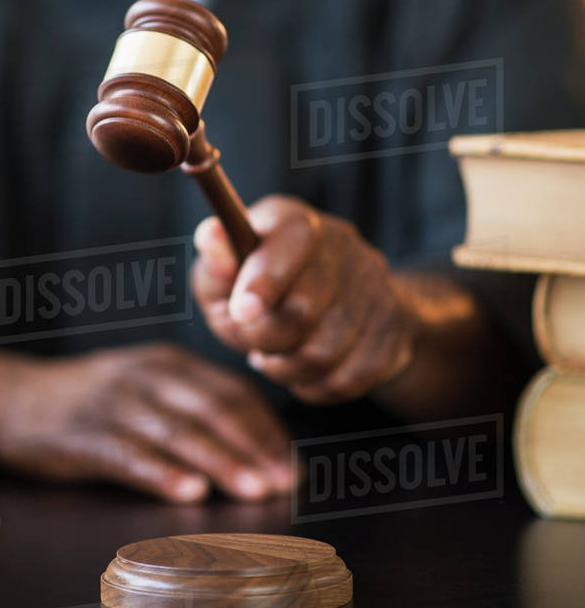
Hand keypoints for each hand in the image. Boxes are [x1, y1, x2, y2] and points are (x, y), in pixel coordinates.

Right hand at [0, 341, 294, 502]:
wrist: (10, 397)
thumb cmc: (92, 401)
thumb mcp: (144, 386)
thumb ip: (192, 406)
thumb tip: (257, 448)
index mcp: (168, 362)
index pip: (231, 391)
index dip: (266, 428)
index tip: (295, 464)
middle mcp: (145, 375)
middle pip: (211, 409)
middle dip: (253, 447)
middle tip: (285, 483)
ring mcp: (112, 403)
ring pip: (176, 432)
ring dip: (219, 462)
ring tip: (253, 490)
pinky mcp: (81, 435)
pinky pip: (127, 454)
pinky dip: (160, 472)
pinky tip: (186, 492)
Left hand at [192, 196, 416, 403]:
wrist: (327, 302)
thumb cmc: (255, 288)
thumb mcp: (223, 276)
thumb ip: (215, 265)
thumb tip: (212, 238)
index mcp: (292, 221)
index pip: (292, 238)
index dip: (265, 278)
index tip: (241, 313)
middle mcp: (341, 242)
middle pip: (305, 308)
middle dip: (266, 338)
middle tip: (252, 341)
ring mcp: (374, 282)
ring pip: (327, 351)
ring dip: (288, 368)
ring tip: (274, 357)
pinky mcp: (394, 323)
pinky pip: (352, 377)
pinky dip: (317, 386)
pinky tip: (302, 372)